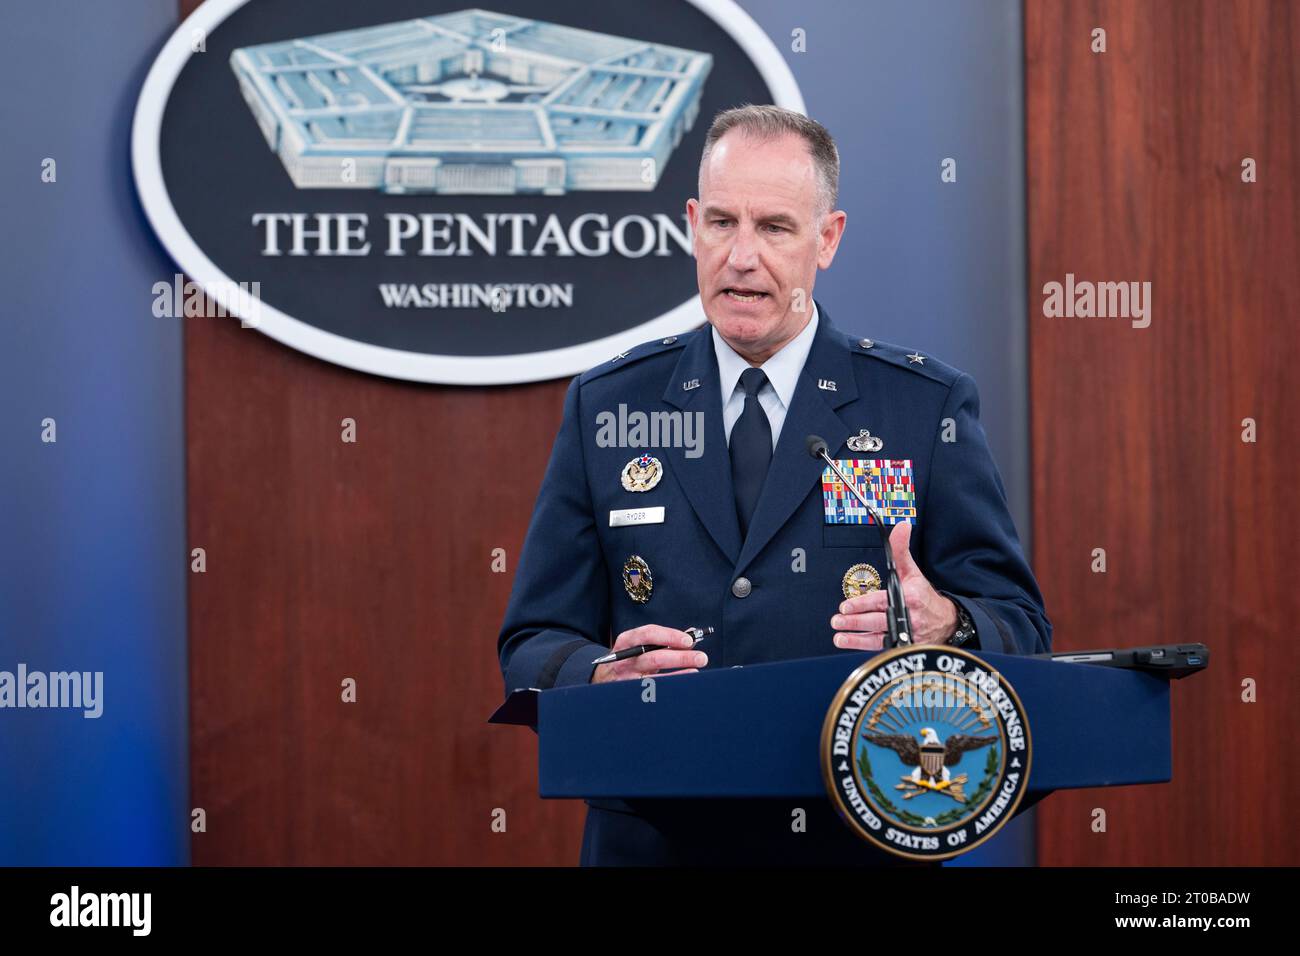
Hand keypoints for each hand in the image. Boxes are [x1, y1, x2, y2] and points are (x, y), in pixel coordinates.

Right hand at [590, 625, 707, 683]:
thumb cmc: (628, 659)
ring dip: (678, 673)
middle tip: (701, 657)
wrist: (602, 678)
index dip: (669, 636)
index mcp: (627, 641)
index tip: (689, 640)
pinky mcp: (630, 693)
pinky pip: (653, 690)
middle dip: (680, 657)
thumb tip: (692, 634)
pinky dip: (671, 685)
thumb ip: (664, 639)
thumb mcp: (640, 645)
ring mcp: (626, 678)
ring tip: (696, 670)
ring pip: (654, 677)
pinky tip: (684, 683)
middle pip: (653, 657)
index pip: (648, 634)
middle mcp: (624, 659)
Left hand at [829, 521, 958, 650]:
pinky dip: (866, 649)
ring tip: (839, 637)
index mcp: (909, 597)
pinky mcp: (903, 647)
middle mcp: (907, 617)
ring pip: (877, 638)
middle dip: (855, 622)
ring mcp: (905, 635)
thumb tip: (902, 525)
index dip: (863, 605)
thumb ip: (901, 550)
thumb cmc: (924, 595)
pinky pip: (882, 649)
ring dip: (855, 639)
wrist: (946, 622)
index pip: (881, 601)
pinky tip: (851, 646)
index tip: (846, 606)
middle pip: (877, 621)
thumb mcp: (913, 571)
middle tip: (838, 620)